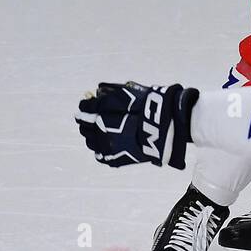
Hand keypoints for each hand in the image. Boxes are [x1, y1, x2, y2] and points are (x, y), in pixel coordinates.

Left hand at [76, 82, 198, 169]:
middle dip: (86, 120)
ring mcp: (107, 147)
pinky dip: (100, 148)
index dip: (86, 105)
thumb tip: (96, 91)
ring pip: (90, 141)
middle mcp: (100, 132)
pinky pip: (100, 155)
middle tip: (91, 117)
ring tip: (99, 130)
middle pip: (85, 126)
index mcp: (102, 115)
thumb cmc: (151, 107)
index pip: (86, 109)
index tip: (86, 104)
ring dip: (92, 134)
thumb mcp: (129, 94)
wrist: (166, 129)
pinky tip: (106, 143)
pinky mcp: (115, 159)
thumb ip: (111, 93)